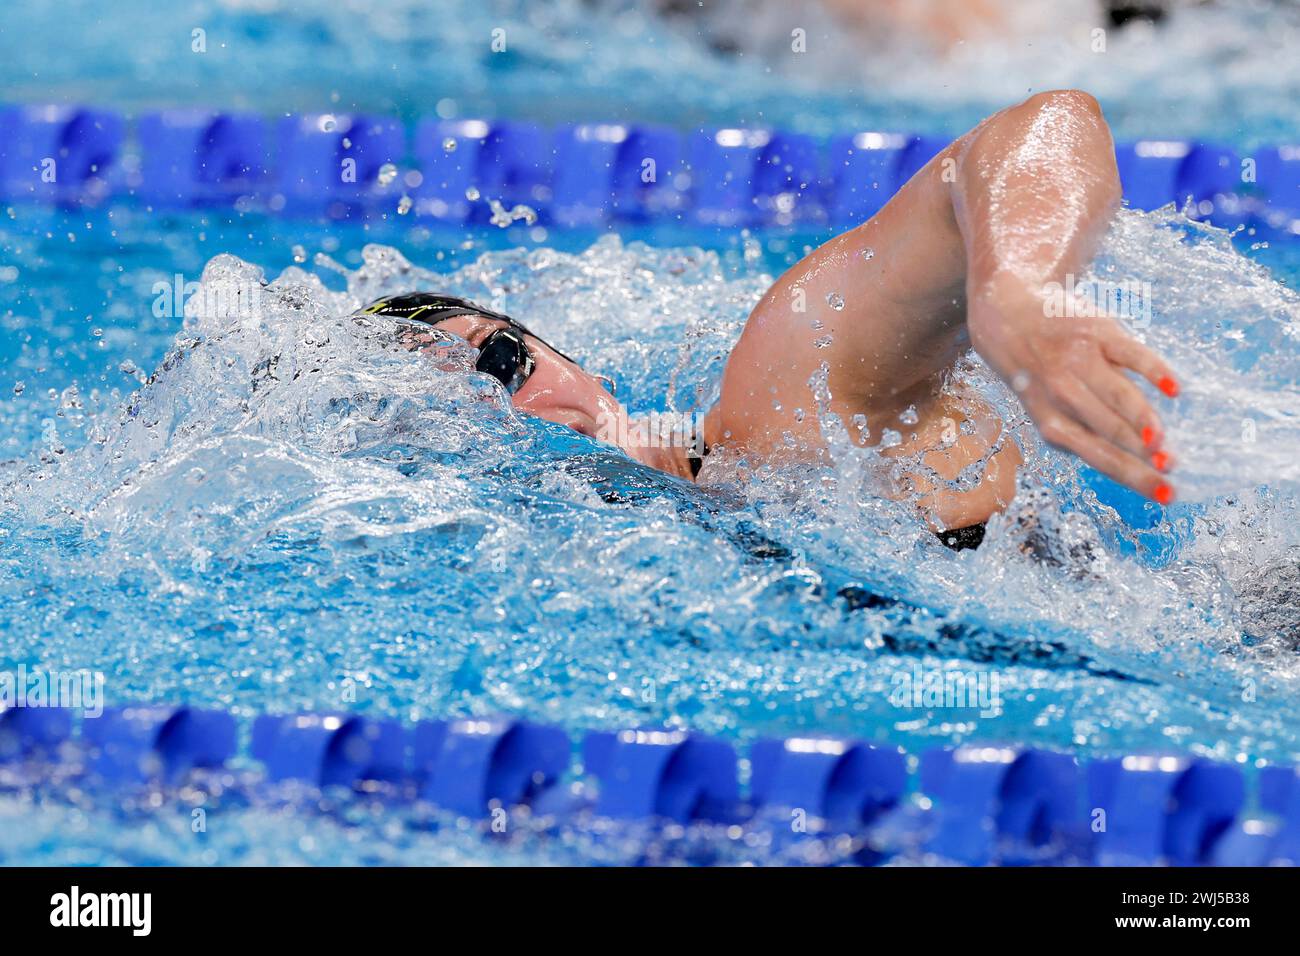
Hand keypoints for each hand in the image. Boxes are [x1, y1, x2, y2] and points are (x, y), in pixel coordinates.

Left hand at [969, 285, 1177, 503]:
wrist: (1005, 311)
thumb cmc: (1034, 371)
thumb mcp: (1043, 406)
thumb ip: (1080, 429)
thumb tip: (1132, 462)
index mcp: (1050, 420)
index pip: (1097, 454)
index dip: (1132, 475)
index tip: (1164, 493)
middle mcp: (1061, 392)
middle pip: (1110, 430)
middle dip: (1143, 454)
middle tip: (1173, 469)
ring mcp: (1079, 360)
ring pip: (1118, 396)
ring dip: (1145, 420)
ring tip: (1167, 442)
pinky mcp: (1095, 330)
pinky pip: (1130, 353)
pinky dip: (1153, 370)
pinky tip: (1174, 388)